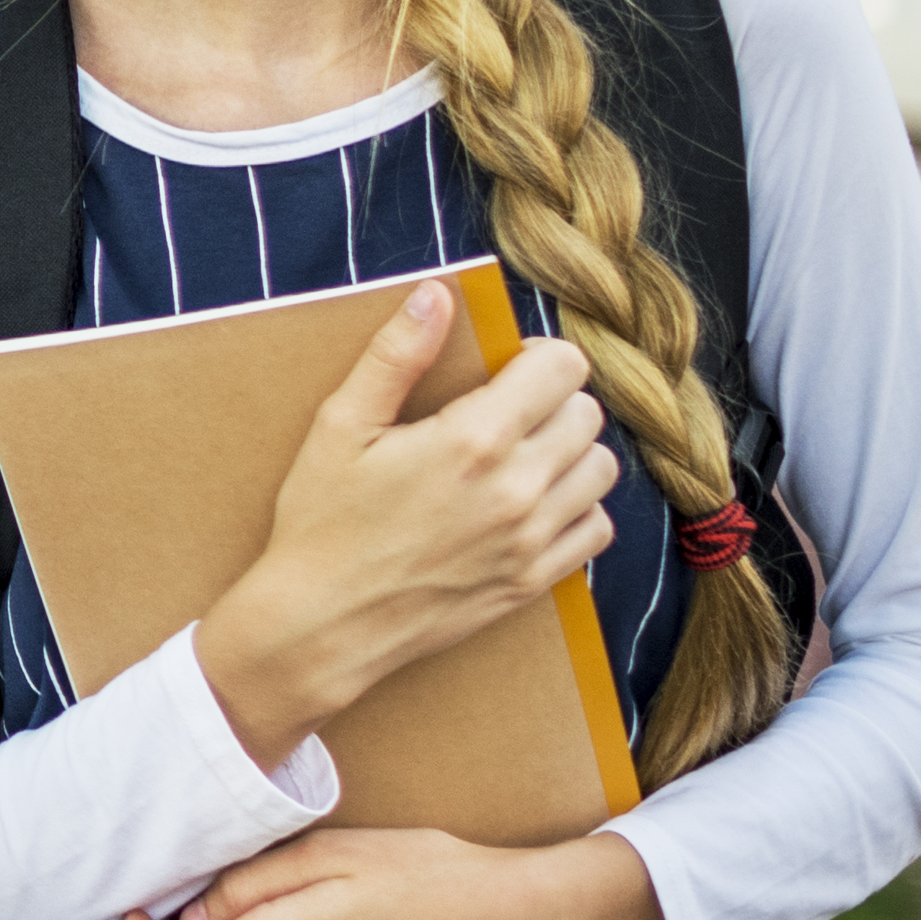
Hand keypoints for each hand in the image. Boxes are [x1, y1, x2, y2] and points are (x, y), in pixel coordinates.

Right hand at [203, 285, 619, 764]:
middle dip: (552, 402)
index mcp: (473, 438)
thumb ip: (395, 356)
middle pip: (586, 413)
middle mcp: (517, 487)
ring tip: (520, 459)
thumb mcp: (341, 427)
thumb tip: (435, 295)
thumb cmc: (321, 522)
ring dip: (569, 454)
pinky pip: (596, 528)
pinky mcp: (534, 580)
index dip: (538, 357)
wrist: (320, 624)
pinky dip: (575, 509)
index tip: (507, 370)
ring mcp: (532, 539)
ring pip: (600, 469)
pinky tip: (530, 506)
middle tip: (504, 414)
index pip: (563, 367)